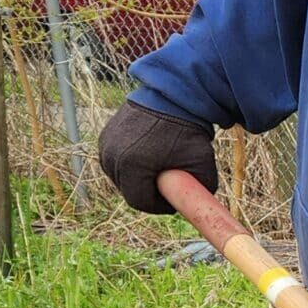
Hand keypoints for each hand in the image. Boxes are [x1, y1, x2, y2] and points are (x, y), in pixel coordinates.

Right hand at [97, 101, 217, 214]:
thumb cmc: (188, 131)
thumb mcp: (201, 167)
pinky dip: (130, 163)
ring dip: (138, 178)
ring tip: (160, 167)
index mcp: (131, 166)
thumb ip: (198, 194)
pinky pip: (116, 160)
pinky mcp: (105, 136)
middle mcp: (112, 156)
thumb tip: (193, 210)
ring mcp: (106, 144)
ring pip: (120, 176)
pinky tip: (149, 155)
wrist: (174, 97)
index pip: (140, 202)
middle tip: (168, 185)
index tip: (173, 201)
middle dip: (148, 192)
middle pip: (128, 190)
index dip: (159, 206)